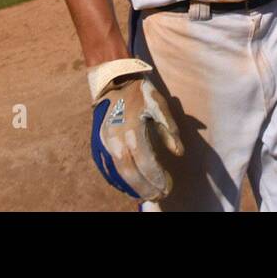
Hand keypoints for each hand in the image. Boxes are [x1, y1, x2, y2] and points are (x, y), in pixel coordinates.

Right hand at [90, 75, 184, 200]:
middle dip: (145, 188)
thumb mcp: (160, 105)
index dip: (157, 178)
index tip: (168, 187)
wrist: (114, 80)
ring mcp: (104, 142)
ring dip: (132, 187)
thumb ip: (170, 130)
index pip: (146, 163)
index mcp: (133, 131)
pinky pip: (106, 167)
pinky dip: (116, 180)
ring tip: (146, 196)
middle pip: (130, 173)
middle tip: (159, 197)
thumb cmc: (141, 92)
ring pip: (117, 173)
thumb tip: (178, 152)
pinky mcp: (98, 142)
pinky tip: (127, 187)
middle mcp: (116, 140)